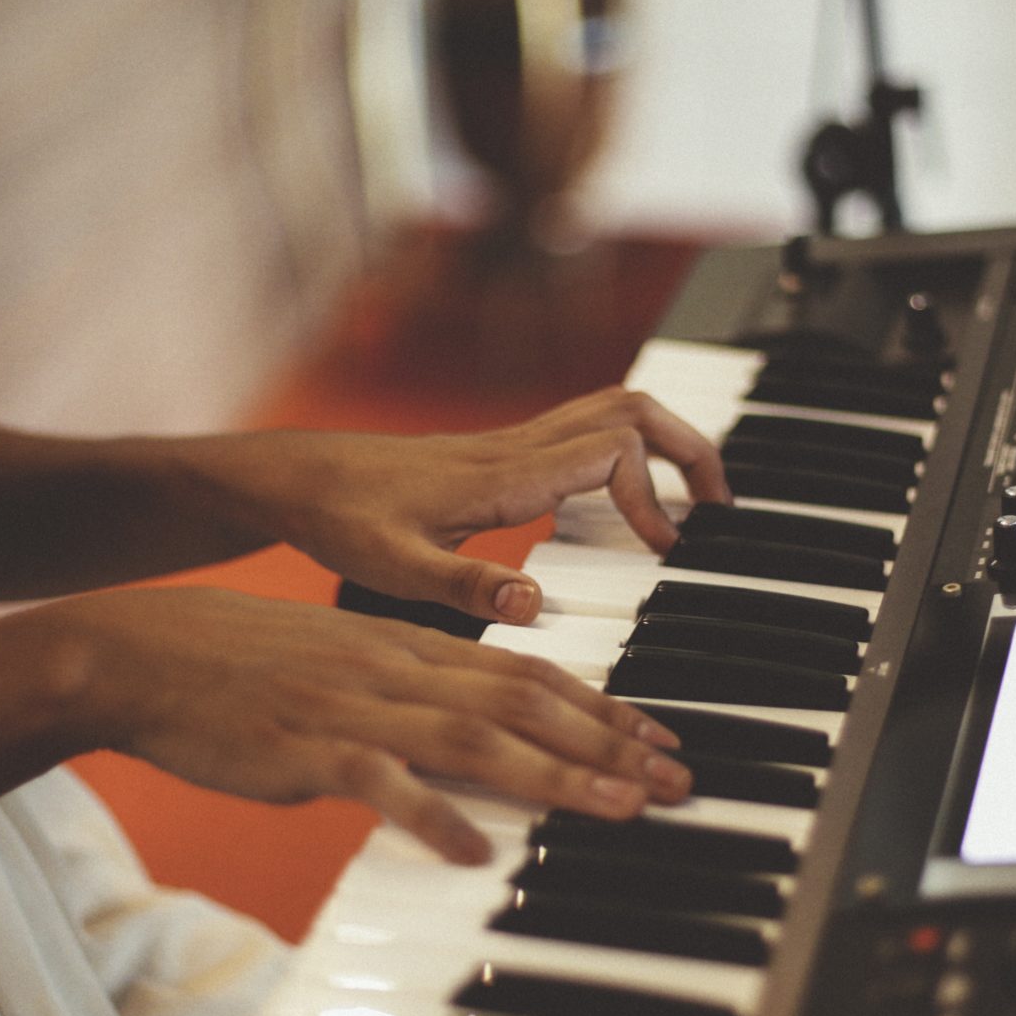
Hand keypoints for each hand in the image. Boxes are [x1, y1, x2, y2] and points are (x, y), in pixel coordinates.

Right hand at [51, 587, 692, 862]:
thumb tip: (478, 738)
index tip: (661, 739)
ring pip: (473, 738)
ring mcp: (352, 707)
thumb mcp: (346, 663)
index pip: (529, 674)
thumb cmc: (246, 667)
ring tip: (617, 808)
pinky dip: (430, 814)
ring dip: (554, 775)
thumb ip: (415, 692)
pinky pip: (380, 783)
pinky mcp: (304, 749)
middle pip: (523, 704)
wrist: (145, 655)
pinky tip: (473, 850)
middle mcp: (396, 668)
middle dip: (608, 743)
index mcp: (410, 645)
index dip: (604, 706)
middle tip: (673, 781)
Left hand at [181, 387, 730, 623]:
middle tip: (719, 509)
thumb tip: (534, 605)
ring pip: (614, 411)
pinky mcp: (502, 455)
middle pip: (632, 410)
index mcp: (504, 474)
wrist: (297, 480)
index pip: (613, 451)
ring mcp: (512, 446)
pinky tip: (627, 509)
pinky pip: (586, 433)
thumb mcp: (389, 568)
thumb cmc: (338, 520)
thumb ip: (461, 588)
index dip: (651, 498)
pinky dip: (629, 456)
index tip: (663, 553)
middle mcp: (517, 449)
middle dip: (691, 450)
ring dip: (667, 445)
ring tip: (695, 504)